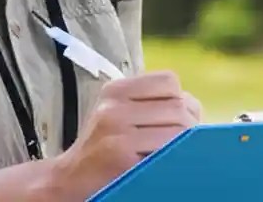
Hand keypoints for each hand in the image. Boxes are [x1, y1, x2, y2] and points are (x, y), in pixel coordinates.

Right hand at [47, 70, 201, 199]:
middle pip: (178, 107)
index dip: (181, 100)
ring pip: (178, 130)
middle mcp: (113, 107)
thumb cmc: (101, 149)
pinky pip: (167, 152)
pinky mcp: (122, 157)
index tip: (175, 120)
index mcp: (114, 91)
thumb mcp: (117, 114)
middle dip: (189, 127)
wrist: (68, 181)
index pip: (168, 81)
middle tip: (182, 145)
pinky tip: (165, 165)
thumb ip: (152, 104)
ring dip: (185, 145)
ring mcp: (117, 132)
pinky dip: (175, 159)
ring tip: (174, 155)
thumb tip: (194, 106)